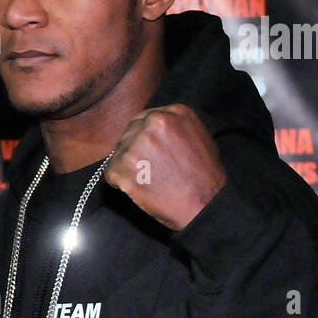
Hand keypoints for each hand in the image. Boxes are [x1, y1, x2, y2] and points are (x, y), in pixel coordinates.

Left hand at [104, 104, 226, 230]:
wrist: (206, 204)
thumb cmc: (206, 176)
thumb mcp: (199, 137)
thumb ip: (175, 127)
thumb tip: (153, 130)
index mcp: (174, 112)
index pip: (144, 119)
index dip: (143, 136)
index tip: (147, 151)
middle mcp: (154, 122)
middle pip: (130, 132)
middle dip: (134, 149)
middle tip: (146, 169)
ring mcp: (138, 143)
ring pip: (119, 152)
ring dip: (127, 166)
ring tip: (146, 180)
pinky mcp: (124, 165)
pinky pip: (111, 172)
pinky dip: (119, 182)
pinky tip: (137, 188)